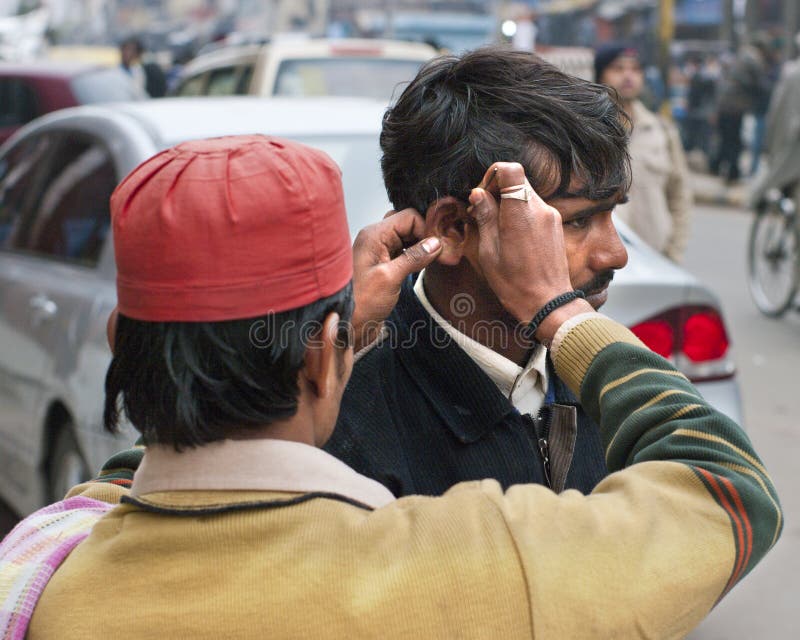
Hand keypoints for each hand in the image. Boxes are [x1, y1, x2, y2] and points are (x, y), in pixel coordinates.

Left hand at [351, 209, 441, 350]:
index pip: (408, 217)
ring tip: (434, 260)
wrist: (347, 326)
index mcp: (374, 235)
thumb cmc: (360, 303)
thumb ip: (414, 258)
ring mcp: (379, 251)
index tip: (438, 248)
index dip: (426, 230)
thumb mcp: (390, 278)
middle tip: (439, 253)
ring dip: (422, 246)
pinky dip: (416, 255)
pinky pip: (404, 250)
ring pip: (408, 237)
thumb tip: (436, 243)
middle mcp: (375, 238)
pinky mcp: (383, 264)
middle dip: (426, 236)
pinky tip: (423, 266)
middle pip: (409, 224)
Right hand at [468, 162, 591, 341]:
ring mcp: (551, 216)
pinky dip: (521, 212)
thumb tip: (478, 194)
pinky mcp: (556, 225)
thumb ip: (484, 217)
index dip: (493, 175)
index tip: (483, 194)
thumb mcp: (488, 252)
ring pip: (526, 193)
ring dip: (509, 202)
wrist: (548, 303)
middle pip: (518, 179)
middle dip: (498, 189)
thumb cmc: (515, 283)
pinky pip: (535, 208)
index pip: (511, 169)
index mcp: (520, 213)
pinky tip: (511, 235)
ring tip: (496, 227)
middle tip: (484, 211)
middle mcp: (539, 209)